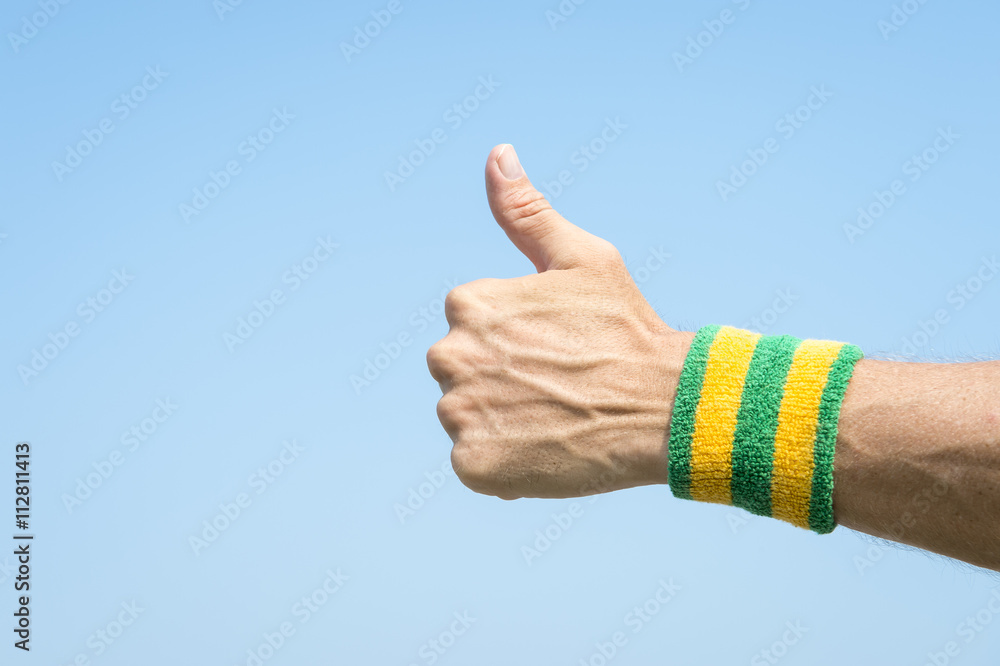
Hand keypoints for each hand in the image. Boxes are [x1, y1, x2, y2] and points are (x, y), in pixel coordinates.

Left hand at [427, 144, 691, 499]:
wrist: (667, 408)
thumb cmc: (627, 329)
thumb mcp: (581, 257)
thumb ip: (525, 212)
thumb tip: (497, 153)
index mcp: (468, 303)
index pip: (471, 325)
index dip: (516, 338)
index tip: (557, 347)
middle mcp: (450, 355)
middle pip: (461, 371)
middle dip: (499, 378)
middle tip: (556, 385)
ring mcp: (460, 415)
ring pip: (467, 418)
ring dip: (501, 422)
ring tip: (554, 419)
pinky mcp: (474, 467)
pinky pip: (475, 465)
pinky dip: (504, 465)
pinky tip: (546, 451)